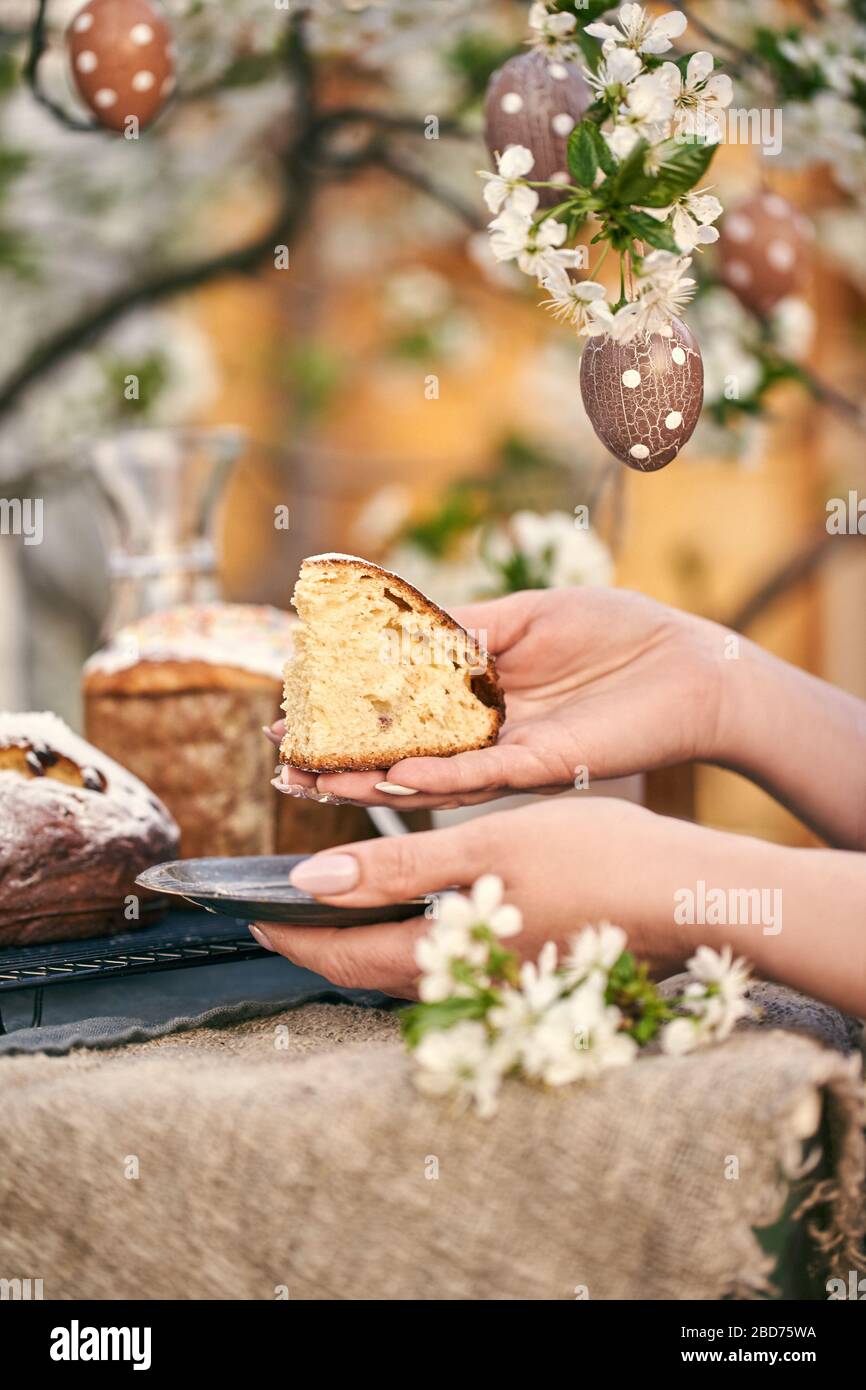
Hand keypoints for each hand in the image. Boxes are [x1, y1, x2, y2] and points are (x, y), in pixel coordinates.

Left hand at [252, 799, 691, 997]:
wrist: (692, 895)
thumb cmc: (593, 861)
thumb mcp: (487, 846)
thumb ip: (396, 867)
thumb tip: (310, 881)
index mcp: (447, 957)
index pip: (342, 956)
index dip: (289, 934)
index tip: (249, 913)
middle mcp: (466, 987)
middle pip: (370, 971)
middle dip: (320, 942)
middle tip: (284, 909)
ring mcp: (499, 986)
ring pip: (408, 968)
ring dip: (366, 936)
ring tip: (341, 899)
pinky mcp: (526, 972)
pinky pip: (449, 959)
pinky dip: (414, 931)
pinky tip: (421, 901)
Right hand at [267, 586, 726, 808]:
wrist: (690, 665)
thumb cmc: (615, 632)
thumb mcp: (524, 616)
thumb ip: (463, 628)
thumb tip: (396, 631)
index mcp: (476, 694)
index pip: (396, 708)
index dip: (345, 711)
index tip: (292, 708)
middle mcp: (483, 734)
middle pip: (399, 752)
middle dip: (339, 760)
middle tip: (280, 764)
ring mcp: (509, 754)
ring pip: (428, 775)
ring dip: (371, 780)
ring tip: (314, 780)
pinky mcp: (543, 766)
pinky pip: (482, 777)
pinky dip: (439, 777)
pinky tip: (394, 775)